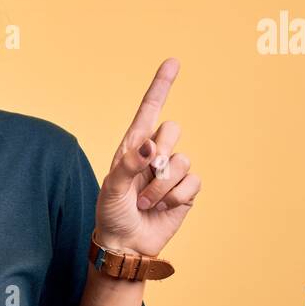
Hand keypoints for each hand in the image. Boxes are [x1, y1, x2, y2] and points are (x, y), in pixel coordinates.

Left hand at [96, 58, 201, 257]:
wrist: (125, 243)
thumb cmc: (112, 214)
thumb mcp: (111, 189)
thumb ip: (127, 165)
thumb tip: (149, 146)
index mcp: (133, 146)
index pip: (150, 109)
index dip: (161, 86)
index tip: (173, 62)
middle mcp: (155, 154)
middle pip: (172, 130)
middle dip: (159, 156)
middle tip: (142, 181)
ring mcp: (172, 171)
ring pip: (183, 160)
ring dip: (161, 186)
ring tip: (145, 202)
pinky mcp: (186, 190)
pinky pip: (193, 181)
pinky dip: (176, 198)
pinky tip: (162, 208)